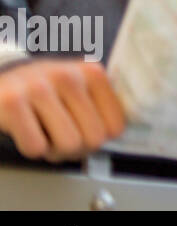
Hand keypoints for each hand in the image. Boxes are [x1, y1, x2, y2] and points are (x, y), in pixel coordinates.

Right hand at [0, 60, 125, 160]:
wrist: (2, 80)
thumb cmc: (46, 90)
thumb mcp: (80, 87)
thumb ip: (103, 106)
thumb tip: (117, 136)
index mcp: (93, 73)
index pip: (116, 126)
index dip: (100, 139)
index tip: (86, 134)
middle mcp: (69, 76)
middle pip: (94, 138)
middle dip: (78, 149)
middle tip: (63, 140)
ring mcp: (39, 88)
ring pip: (69, 144)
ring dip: (55, 151)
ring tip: (47, 136)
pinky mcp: (12, 103)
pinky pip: (36, 147)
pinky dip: (32, 149)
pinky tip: (28, 132)